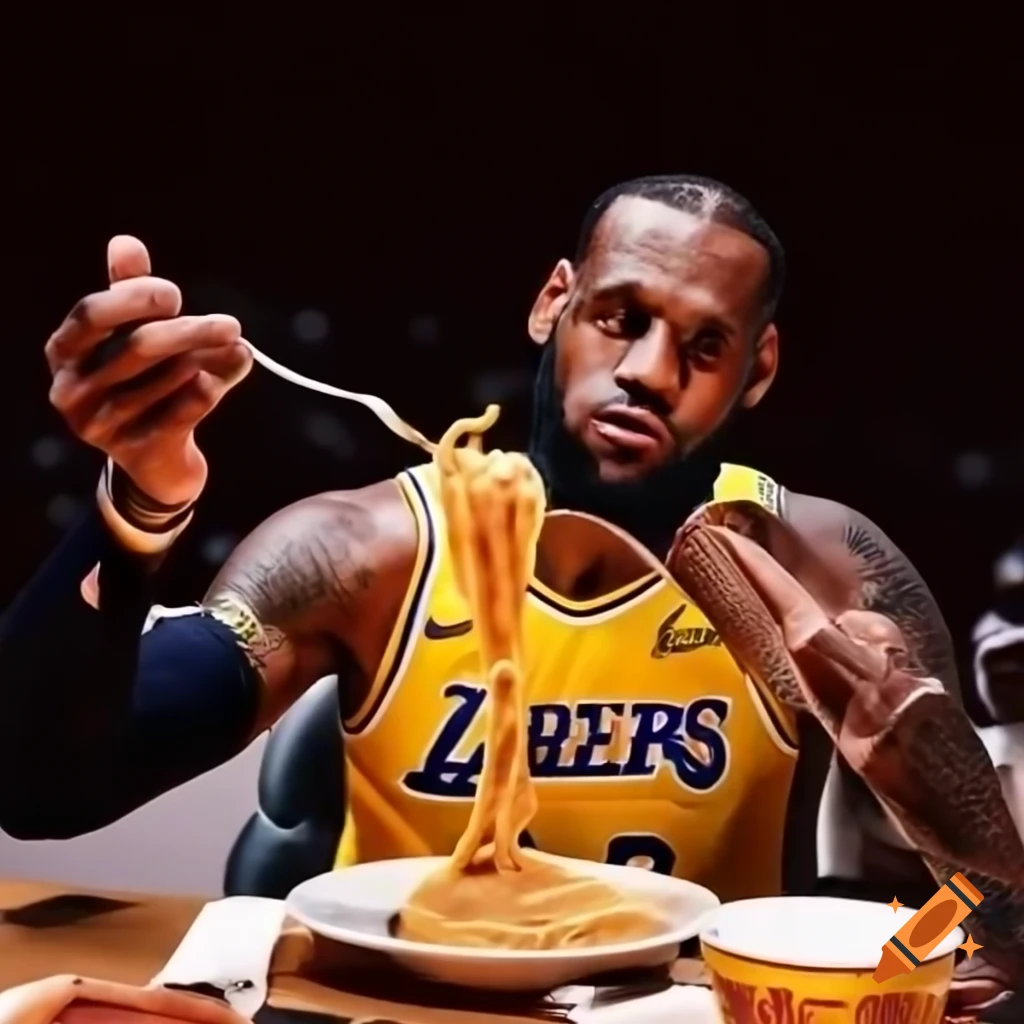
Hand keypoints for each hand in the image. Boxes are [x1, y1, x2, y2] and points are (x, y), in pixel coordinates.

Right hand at [45, 236, 252, 505]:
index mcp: (65, 352)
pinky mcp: (138, 451)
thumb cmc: (143, 382)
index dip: (135, 298)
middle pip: (138, 348)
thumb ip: (131, 292)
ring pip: (166, 379)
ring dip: (207, 359)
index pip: (93, 315)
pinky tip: (235, 369)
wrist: (154, 460)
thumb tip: (125, 241)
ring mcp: (103, 426)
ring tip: (234, 347)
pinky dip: (214, 386)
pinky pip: (184, 410)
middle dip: (190, 330)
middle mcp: (73, 391)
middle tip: (231, 324)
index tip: (175, 294)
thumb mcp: (135, 335)